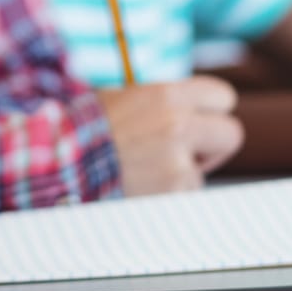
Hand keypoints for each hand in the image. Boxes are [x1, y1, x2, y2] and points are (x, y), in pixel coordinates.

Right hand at [97, 77, 242, 193]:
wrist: (59, 164)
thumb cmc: (87, 129)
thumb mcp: (127, 97)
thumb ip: (165, 102)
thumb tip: (194, 109)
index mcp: (168, 94)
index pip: (224, 96)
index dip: (213, 111)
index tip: (201, 120)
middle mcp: (178, 124)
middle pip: (232, 133)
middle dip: (214, 144)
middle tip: (189, 151)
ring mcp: (177, 162)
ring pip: (205, 171)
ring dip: (184, 174)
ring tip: (145, 170)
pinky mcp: (171, 193)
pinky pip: (184, 195)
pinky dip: (168, 196)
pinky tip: (141, 186)